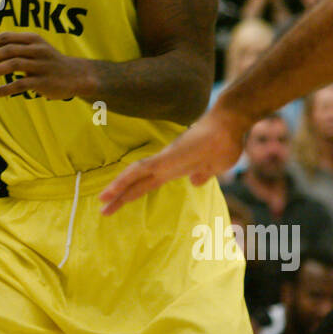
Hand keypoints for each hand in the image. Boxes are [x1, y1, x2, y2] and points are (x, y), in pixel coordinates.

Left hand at [0, 32, 93, 99]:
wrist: (77, 76)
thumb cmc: (49, 62)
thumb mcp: (35, 49)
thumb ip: (15, 48)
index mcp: (32, 39)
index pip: (5, 38)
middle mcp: (37, 49)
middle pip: (6, 51)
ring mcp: (41, 65)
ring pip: (12, 65)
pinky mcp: (44, 81)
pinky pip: (20, 84)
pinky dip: (5, 89)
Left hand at [99, 104, 251, 214]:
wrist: (230, 124)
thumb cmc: (226, 143)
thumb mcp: (215, 166)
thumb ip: (203, 174)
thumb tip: (195, 182)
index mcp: (174, 169)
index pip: (148, 184)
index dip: (134, 194)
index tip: (120, 204)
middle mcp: (166, 164)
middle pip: (137, 183)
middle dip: (120, 197)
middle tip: (103, 209)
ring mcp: (165, 160)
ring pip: (135, 175)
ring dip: (118, 188)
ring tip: (102, 201)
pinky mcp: (168, 157)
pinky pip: (142, 168)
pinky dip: (127, 178)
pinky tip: (115, 187)